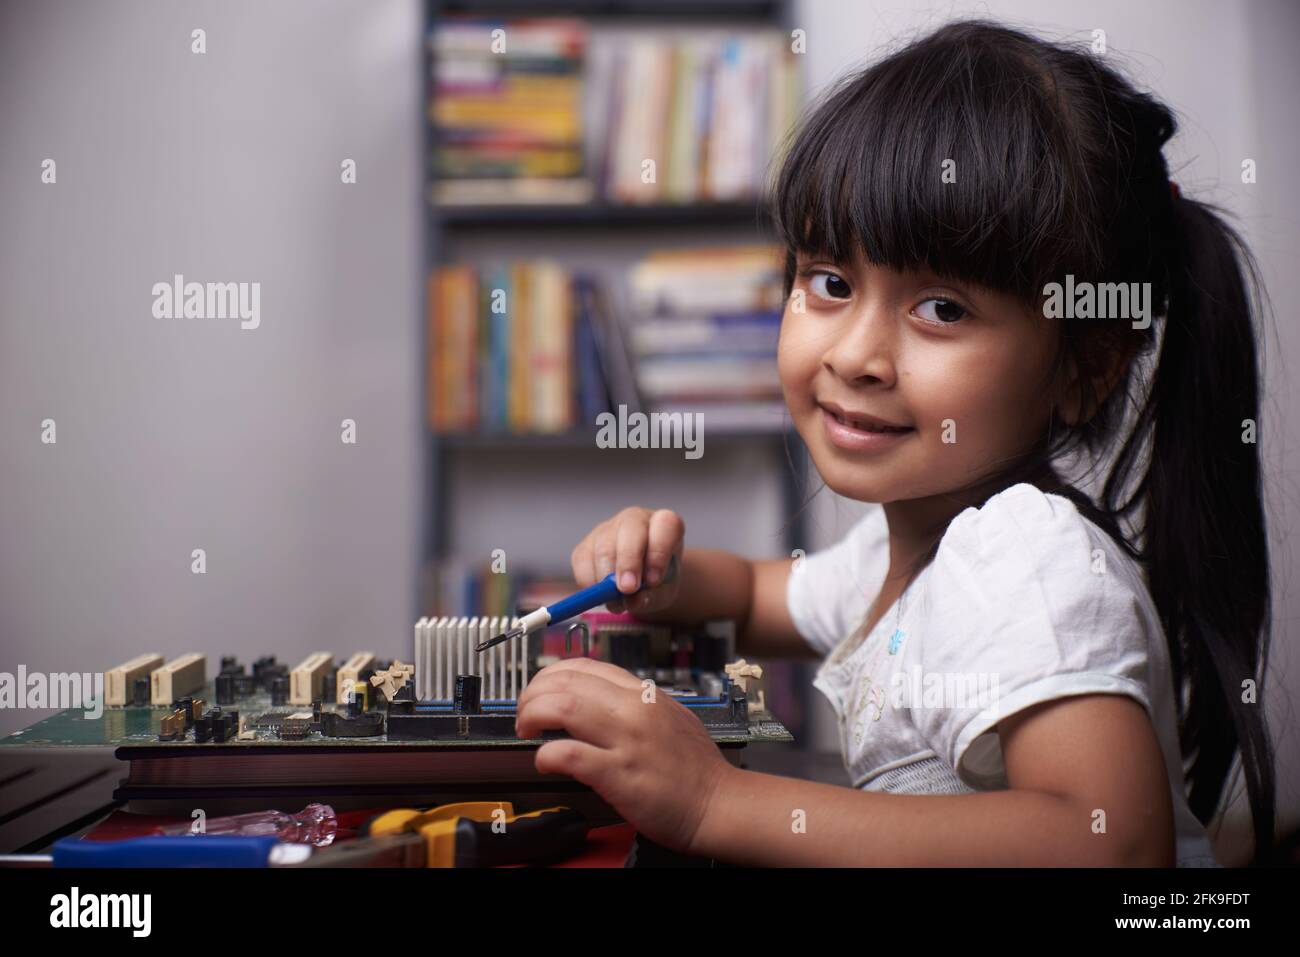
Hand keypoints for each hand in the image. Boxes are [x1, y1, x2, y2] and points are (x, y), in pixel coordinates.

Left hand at [515, 656, 732, 852]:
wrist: (718, 802)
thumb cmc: (694, 767)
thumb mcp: (667, 715)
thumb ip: (632, 704)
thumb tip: (592, 701)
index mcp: (642, 693)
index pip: (582, 667)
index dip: (549, 677)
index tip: (540, 693)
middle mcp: (633, 708)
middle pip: (565, 681)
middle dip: (532, 695)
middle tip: (525, 715)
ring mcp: (626, 740)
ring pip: (561, 707)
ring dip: (532, 716)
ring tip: (527, 730)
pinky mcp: (619, 774)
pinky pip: (569, 754)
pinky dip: (546, 755)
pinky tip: (545, 760)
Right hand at [570, 507, 683, 613]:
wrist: (640, 582)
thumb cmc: (657, 581)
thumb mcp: (663, 591)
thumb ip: (652, 596)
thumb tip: (631, 600)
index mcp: (665, 524)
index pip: (665, 525)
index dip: (658, 552)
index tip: (653, 580)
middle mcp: (636, 519)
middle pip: (629, 530)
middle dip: (627, 562)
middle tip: (627, 588)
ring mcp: (608, 528)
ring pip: (603, 547)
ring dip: (606, 577)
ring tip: (616, 600)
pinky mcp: (586, 543)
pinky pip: (582, 561)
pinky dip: (588, 582)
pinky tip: (600, 593)